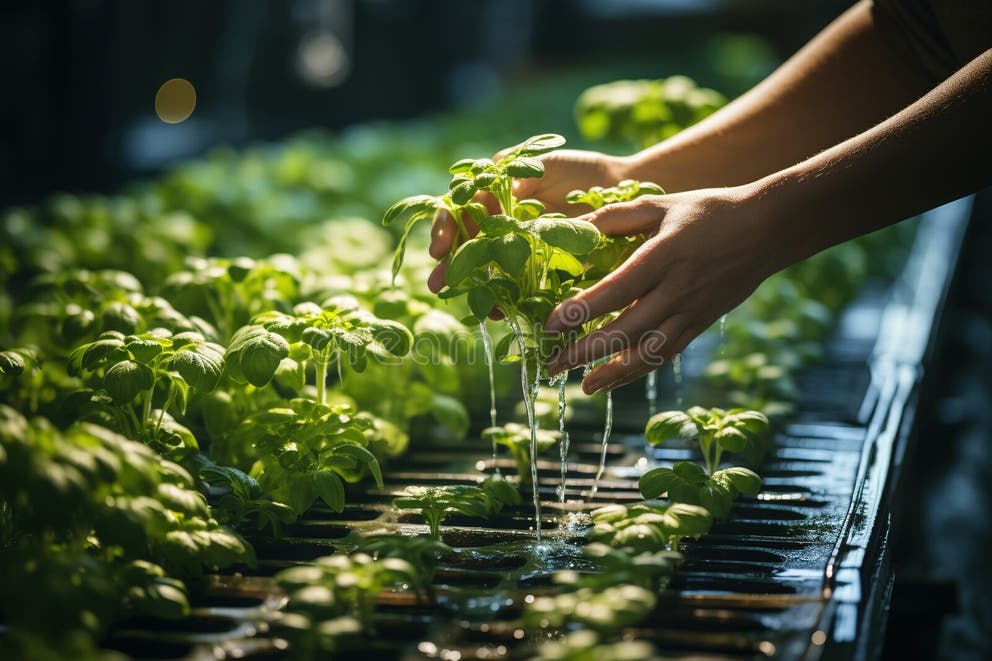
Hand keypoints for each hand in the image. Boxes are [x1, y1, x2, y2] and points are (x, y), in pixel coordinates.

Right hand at [427, 149, 629, 294]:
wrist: (620, 191)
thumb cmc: (580, 172)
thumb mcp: (543, 165)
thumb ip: (513, 174)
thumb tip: (487, 193)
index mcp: (493, 198)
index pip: (458, 211)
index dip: (445, 228)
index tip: (438, 248)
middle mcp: (500, 226)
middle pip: (467, 247)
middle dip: (452, 266)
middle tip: (438, 285)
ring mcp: (519, 250)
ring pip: (490, 271)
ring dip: (479, 287)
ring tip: (473, 301)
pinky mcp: (540, 271)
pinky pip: (518, 287)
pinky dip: (509, 298)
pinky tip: (502, 309)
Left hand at [544, 185, 780, 393]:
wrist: (767, 230)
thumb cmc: (707, 211)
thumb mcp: (659, 204)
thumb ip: (614, 218)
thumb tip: (570, 228)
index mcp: (663, 256)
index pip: (615, 290)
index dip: (580, 310)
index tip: (549, 325)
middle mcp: (677, 290)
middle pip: (627, 331)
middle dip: (585, 353)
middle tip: (551, 366)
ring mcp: (691, 311)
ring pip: (649, 352)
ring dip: (613, 374)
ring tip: (583, 386)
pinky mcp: (701, 324)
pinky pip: (667, 354)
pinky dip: (639, 371)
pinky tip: (616, 380)